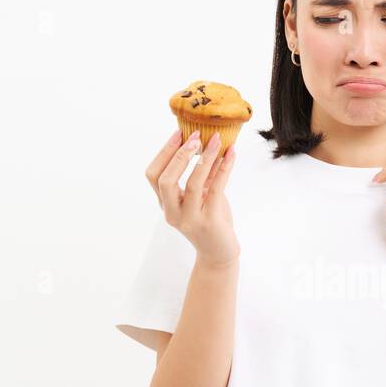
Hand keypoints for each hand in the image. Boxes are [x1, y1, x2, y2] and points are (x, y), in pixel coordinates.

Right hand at [145, 128, 238, 265]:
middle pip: (164, 180)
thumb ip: (203, 174)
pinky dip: (224, 168)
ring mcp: (189, 219)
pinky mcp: (209, 222)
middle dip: (179, 155)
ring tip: (217, 140)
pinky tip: (231, 154)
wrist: (219, 254)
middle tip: (195, 136)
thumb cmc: (210, 222)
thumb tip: (209, 141)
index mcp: (165, 204)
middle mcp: (173, 213)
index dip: (164, 152)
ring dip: (205, 158)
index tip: (179, 133)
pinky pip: (216, 189)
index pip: (153, 175)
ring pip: (192, 184)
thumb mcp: (202, 196)